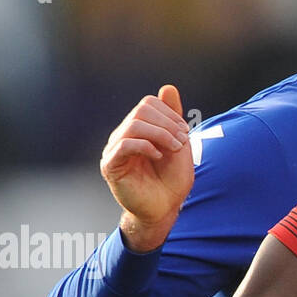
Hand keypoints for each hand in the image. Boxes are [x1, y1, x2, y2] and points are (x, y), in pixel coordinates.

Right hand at [100, 84, 194, 252]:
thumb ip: (173, 117)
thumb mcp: (179, 144)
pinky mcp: (111, 166)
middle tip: (182, 142)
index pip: (148, 104)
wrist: (164, 209)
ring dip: (160, 134)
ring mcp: (115, 150)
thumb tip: (168, 87)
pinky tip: (158, 156)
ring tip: (173, 149)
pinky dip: (145, 146)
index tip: (185, 133)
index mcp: (138, 129)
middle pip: (141, 110)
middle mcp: (123, 135)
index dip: (169, 114)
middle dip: (167, 124)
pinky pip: (124, 145)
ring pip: (133, 125)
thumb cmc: (171, 180)